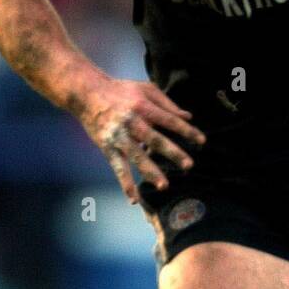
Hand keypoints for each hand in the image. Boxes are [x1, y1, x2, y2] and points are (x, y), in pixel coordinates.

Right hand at [76, 77, 204, 203]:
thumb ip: (167, 104)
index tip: (202, 141)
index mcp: (143, 107)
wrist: (86, 93)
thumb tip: (188, 117)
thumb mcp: (145, 89)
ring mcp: (118, 136)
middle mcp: (131, 122)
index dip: (186, 130)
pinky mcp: (107, 147)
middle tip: (189, 165)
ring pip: (136, 156)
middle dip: (172, 152)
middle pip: (154, 139)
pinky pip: (117, 167)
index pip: (169, 120)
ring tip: (164, 185)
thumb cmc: (121, 90)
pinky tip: (133, 199)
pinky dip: (125, 183)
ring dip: (150, 171)